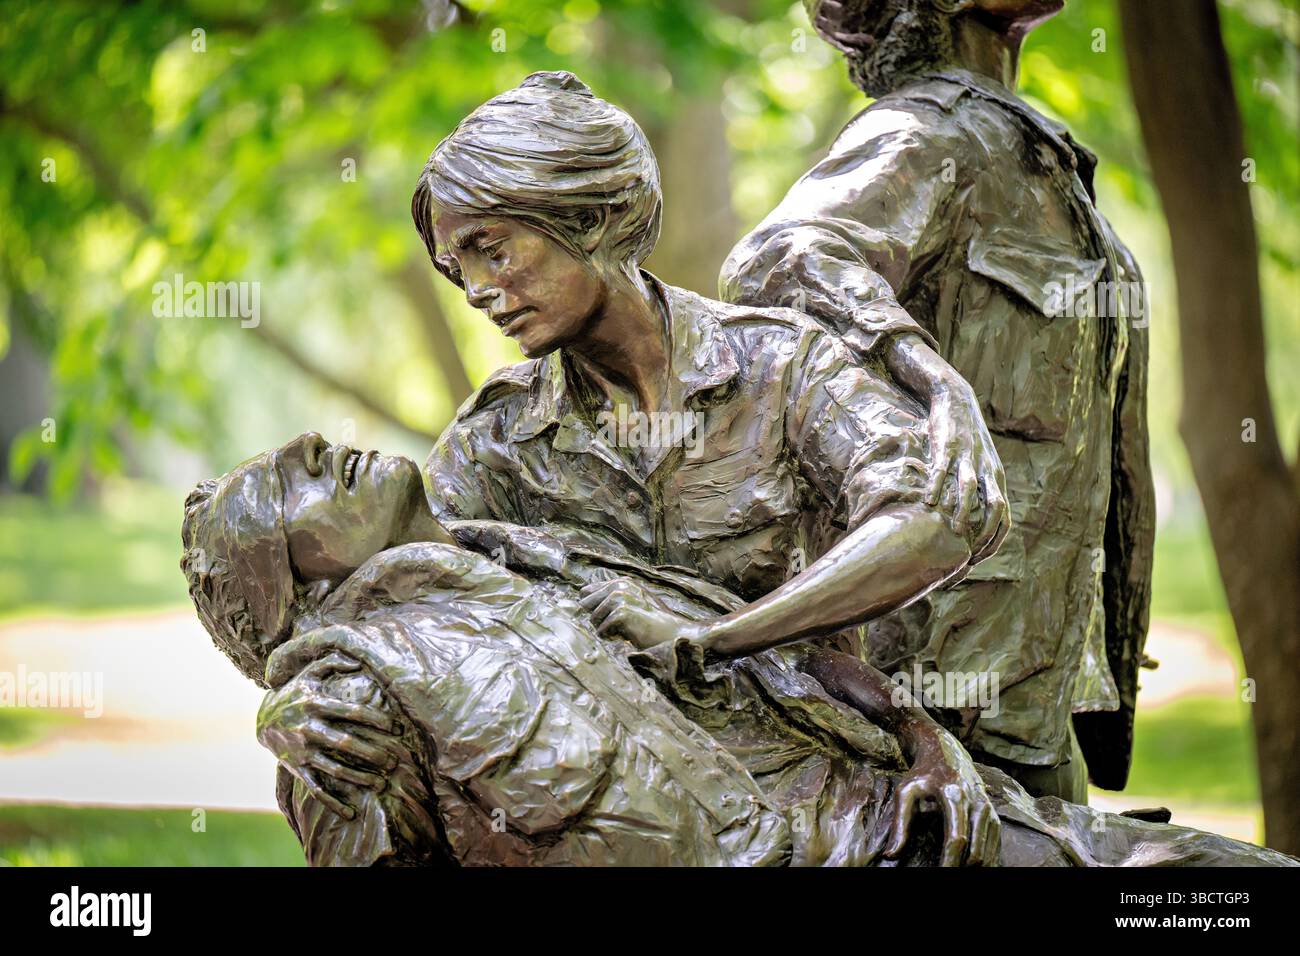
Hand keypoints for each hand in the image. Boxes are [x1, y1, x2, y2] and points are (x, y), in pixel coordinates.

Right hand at [256, 652, 402, 819]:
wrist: (262, 719)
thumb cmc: (295, 693)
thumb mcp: (309, 673)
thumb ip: (332, 662)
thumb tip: (358, 661)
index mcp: (316, 704)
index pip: (351, 713)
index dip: (375, 719)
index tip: (395, 728)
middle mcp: (310, 729)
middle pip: (346, 744)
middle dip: (372, 753)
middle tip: (394, 760)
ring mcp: (303, 752)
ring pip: (335, 769)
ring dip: (360, 778)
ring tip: (382, 784)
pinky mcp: (298, 769)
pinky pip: (316, 789)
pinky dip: (333, 803)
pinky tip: (351, 813)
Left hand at [578, 576, 704, 649]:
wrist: (673, 633)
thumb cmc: (652, 623)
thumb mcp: (632, 604)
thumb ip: (610, 599)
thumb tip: (581, 602)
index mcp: (620, 583)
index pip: (586, 592)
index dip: (592, 608)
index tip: (605, 617)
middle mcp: (619, 586)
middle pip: (585, 605)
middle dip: (596, 618)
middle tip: (617, 625)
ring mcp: (620, 598)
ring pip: (593, 620)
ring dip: (606, 629)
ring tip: (626, 629)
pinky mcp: (621, 612)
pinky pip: (602, 630)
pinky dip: (612, 637)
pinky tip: (628, 635)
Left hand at [889, 719, 999, 865]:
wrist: (944, 748)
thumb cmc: (921, 773)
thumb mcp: (905, 792)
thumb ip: (899, 824)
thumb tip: (891, 855)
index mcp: (954, 795)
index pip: (956, 838)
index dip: (949, 862)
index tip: (940, 874)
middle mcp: (977, 801)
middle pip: (976, 849)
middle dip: (963, 868)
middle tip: (947, 875)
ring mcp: (988, 807)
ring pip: (988, 850)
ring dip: (976, 866)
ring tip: (959, 871)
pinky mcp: (993, 813)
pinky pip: (995, 844)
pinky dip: (986, 859)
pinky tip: (973, 867)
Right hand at [925, 380, 1008, 559]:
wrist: (957, 399)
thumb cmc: (965, 438)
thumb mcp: (979, 464)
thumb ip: (978, 490)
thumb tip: (967, 522)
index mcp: (996, 477)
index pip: (1004, 516)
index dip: (994, 540)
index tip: (977, 558)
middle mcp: (986, 469)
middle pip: (995, 505)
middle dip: (984, 531)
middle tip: (967, 552)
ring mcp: (968, 458)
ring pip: (970, 489)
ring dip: (962, 512)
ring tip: (953, 531)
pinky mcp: (948, 446)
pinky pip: (943, 470)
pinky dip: (936, 487)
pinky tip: (926, 502)